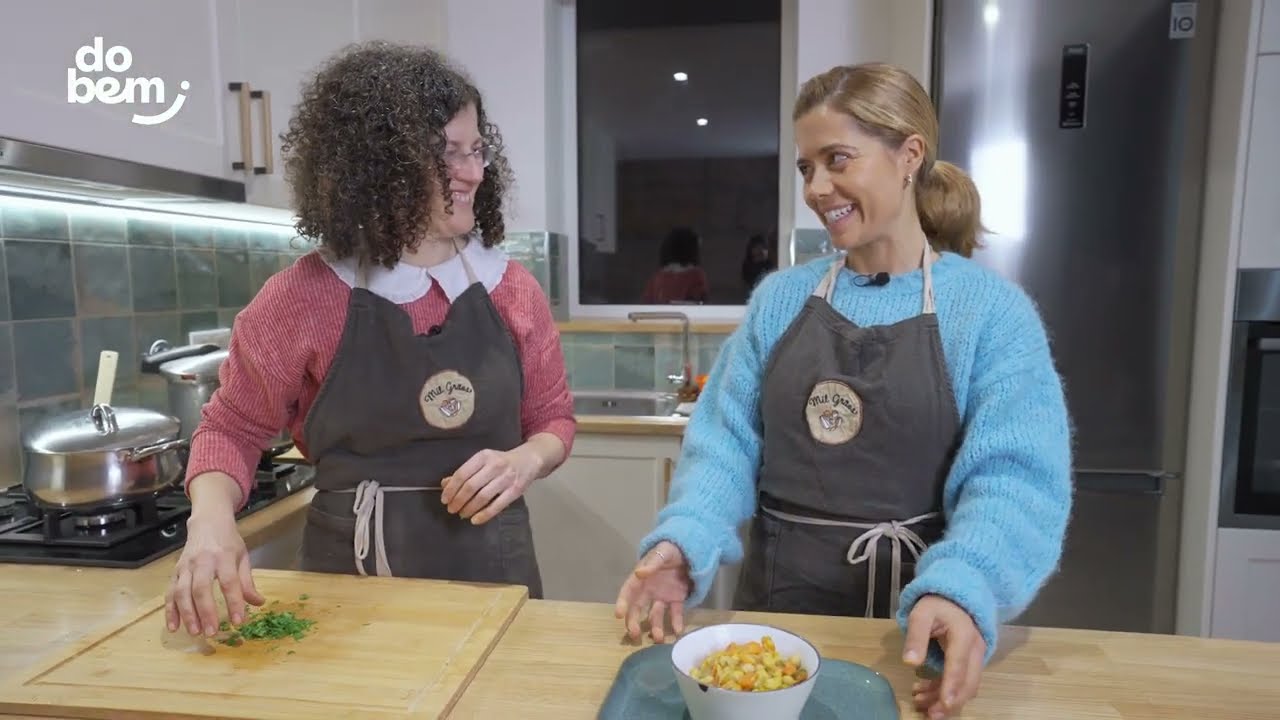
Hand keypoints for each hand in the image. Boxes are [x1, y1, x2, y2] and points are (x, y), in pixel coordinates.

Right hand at [164, 507, 263, 636]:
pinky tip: (173, 627)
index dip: (234, 603)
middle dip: (205, 612)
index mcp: (224, 557)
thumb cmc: (228, 542)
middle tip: (212, 632)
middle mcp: (203, 562)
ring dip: (187, 614)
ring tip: (195, 632)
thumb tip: (258, 603)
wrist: (208, 523)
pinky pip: (169, 593)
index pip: (229, 582)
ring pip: (182, 592)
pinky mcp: (175, 572)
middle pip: (201, 588)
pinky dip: (169, 611)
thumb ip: (247, 582)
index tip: (239, 622)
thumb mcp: (243, 557)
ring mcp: (186, 567)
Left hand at [442, 447, 537, 523]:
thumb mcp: (483, 461)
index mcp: (483, 456)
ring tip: (462, 514)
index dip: (451, 489)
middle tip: (451, 509)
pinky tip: (475, 520)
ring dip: (469, 508)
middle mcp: (495, 466)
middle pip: (470, 486)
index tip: (444, 499)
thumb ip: (465, 471)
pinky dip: (484, 515)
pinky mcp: (515, 490)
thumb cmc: (501, 461)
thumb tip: (445, 484)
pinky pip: (497, 505)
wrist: (529, 460)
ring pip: (482, 497)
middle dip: (458, 500)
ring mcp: (506, 478)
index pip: (462, 474)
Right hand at [614, 541, 690, 642]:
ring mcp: (662, 596)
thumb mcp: (662, 552)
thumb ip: (652, 564)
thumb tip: (639, 573)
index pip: (628, 591)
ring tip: (659, 639)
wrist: (688, 551)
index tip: (618, 614)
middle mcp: (648, 591)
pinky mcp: (676, 599)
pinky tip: (678, 631)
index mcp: (641, 578)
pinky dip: (676, 622)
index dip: (622, 603)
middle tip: (634, 634)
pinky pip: (675, 612)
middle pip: (637, 608)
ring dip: (655, 627)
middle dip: (634, 621)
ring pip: (655, 615)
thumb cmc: (670, 549)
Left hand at [902, 594, 986, 718]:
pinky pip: (961, 681)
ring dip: (946, 698)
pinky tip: (925, 692)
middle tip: (930, 714)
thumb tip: (910, 662)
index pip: (958, 664)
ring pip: (966, 685)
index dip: (951, 685)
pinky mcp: (970, 662)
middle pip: (968, 681)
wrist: (955, 597)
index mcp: (963, 635)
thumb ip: (916, 637)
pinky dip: (945, 690)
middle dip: (951, 701)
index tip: (944, 704)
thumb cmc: (936, 604)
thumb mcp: (921, 614)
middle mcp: (975, 649)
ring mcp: (975, 657)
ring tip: (921, 703)